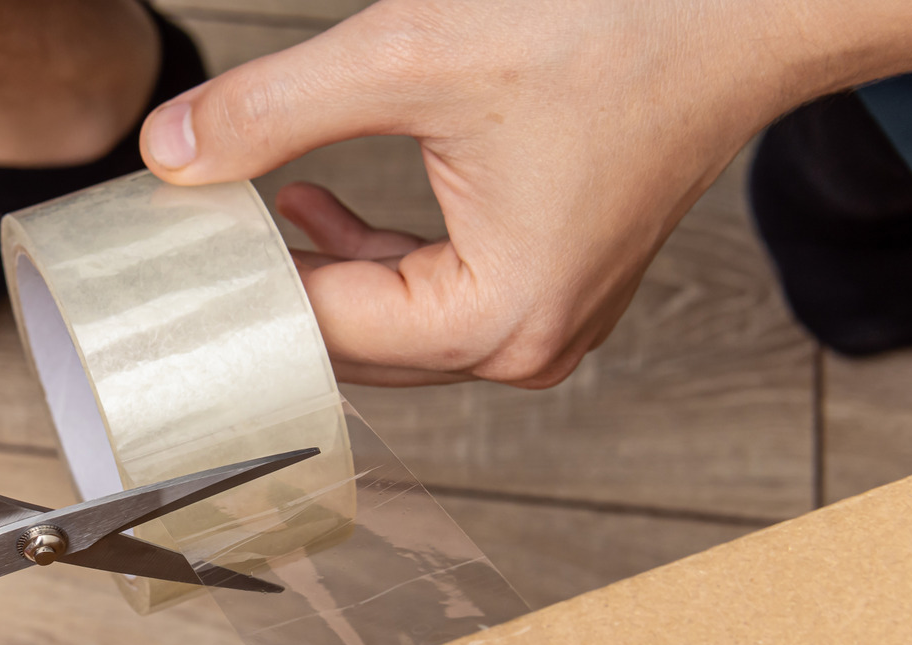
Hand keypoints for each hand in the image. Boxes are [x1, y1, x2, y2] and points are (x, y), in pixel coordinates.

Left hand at [142, 0, 911, 386]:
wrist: (742, 7)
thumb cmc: (618, 28)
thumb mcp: (412, 59)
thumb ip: (277, 112)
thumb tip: (169, 150)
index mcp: (500, 318)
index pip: (327, 331)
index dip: (243, 291)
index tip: (176, 258)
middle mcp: (527, 343)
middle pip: (356, 343)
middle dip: (274, 290)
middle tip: (194, 239)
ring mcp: (544, 321)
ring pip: (388, 322)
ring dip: (315, 272)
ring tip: (245, 214)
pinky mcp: (548, 282)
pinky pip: (430, 295)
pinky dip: (368, 257)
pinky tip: (314, 208)